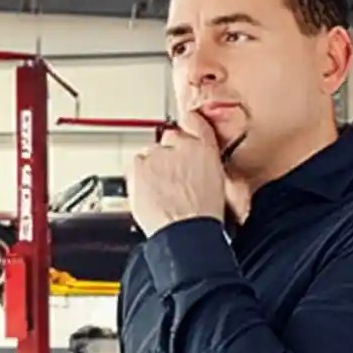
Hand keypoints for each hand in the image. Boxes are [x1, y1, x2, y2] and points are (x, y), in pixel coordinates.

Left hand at [129, 108, 226, 236]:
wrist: (186, 231)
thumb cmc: (203, 217)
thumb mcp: (218, 184)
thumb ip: (204, 166)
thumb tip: (195, 166)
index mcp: (205, 149)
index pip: (193, 121)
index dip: (187, 127)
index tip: (183, 135)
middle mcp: (181, 146)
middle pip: (168, 139)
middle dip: (168, 155)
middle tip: (171, 178)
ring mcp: (158, 156)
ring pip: (149, 154)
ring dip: (152, 167)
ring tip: (159, 191)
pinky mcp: (140, 167)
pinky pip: (134, 164)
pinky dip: (138, 175)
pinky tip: (147, 191)